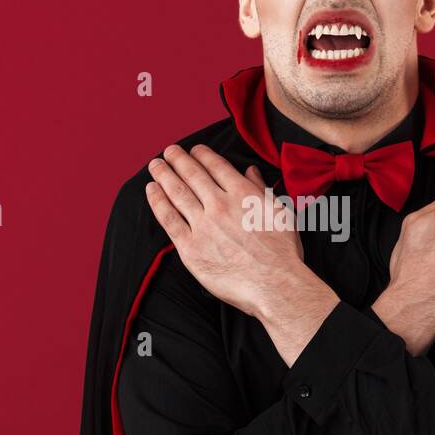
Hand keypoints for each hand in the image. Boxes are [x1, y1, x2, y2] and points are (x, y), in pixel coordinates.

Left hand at [145, 146, 334, 367]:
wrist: (274, 285)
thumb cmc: (282, 253)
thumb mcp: (280, 213)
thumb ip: (262, 189)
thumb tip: (251, 171)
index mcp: (243, 194)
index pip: (216, 166)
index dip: (202, 154)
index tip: (194, 149)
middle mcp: (220, 205)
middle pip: (192, 175)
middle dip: (178, 159)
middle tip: (168, 151)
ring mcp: (203, 226)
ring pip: (177, 193)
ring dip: (164, 175)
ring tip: (155, 165)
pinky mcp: (190, 248)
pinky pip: (169, 219)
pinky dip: (158, 202)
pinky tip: (151, 190)